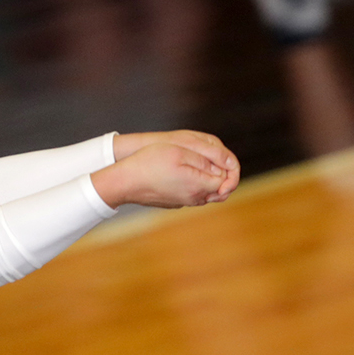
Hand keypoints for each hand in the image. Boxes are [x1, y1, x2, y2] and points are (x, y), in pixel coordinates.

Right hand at [91, 143, 239, 209]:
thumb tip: (222, 169)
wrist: (125, 182)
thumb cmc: (149, 163)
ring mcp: (184, 202)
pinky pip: (195, 196)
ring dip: (211, 181)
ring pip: (208, 194)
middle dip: (224, 176)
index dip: (228, 167)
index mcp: (198, 185)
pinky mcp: (175, 203)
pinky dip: (198, 185)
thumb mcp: (179, 152)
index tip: (221, 157)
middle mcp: (194, 198)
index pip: (226, 180)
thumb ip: (204, 160)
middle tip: (217, 161)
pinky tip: (187, 173)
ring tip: (204, 164)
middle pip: (220, 190)